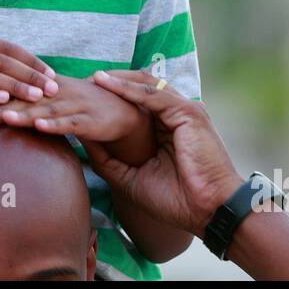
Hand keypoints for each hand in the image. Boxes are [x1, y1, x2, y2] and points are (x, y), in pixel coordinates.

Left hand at [0, 73, 144, 142]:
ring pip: (46, 111)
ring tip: (4, 118)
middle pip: (27, 101)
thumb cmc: (85, 107)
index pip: (18, 93)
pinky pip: (71, 123)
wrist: (124, 110)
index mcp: (49, 88)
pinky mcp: (90, 120)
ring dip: (25, 115)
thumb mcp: (57, 102)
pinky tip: (41, 128)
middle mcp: (59, 94)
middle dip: (2, 108)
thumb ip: (32, 104)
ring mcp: (75, 106)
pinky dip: (56, 125)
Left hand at [81, 70, 244, 235]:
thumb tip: (82, 138)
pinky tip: (106, 83)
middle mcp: (177, 115)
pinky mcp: (188, 112)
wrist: (206, 211)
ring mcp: (185, 110)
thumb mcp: (131, 177)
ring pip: (145, 85)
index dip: (111, 98)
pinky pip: (153, 95)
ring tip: (91, 77)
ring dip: (116, 80)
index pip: (137, 104)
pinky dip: (127, 89)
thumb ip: (108, 158)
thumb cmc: (175, 200)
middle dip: (112, 83)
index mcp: (167, 128)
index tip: (83, 97)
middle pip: (141, 88)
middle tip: (84, 82)